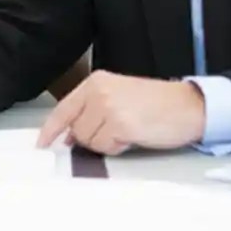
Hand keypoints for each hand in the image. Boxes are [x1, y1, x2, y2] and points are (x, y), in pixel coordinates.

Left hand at [35, 71, 205, 154]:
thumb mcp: (118, 97)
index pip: (63, 108)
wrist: (188, 105)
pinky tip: (133, 135)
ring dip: (106, 143)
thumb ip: (91, 110)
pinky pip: (106, 148)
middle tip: (117, 129)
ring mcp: (109, 107)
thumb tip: (69, 134)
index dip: (51, 129)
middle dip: (92, 137)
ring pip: (89, 141)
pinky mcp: (121, 125)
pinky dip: (118, 148)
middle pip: (76, 129)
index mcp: (96, 82)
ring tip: (127, 130)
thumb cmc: (156, 103)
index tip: (42, 142)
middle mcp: (99, 91)